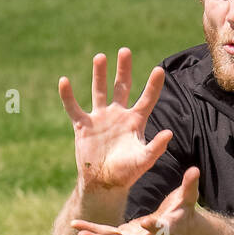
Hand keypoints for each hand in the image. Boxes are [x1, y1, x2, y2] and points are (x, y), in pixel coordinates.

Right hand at [59, 47, 172, 193]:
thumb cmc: (126, 174)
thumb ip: (155, 148)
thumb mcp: (143, 161)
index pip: (146, 99)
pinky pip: (73, 107)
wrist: (103, 183)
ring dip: (99, 74)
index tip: (160, 70)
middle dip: (123, 70)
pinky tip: (64, 81)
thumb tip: (170, 133)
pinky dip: (67, 95)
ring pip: (99, 91)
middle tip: (125, 51)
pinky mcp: (83, 125)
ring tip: (101, 57)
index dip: (153, 86)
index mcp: (135, 122)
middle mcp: (118, 116)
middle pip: (121, 87)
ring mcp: (100, 118)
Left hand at [71, 166, 200, 234]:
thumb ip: (190, 185)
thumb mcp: (188, 199)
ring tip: (78, 232)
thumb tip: (195, 169)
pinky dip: (93, 232)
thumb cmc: (184, 213)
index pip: (159, 230)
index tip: (145, 223)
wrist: (180, 232)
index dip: (152, 228)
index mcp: (164, 229)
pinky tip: (77, 227)